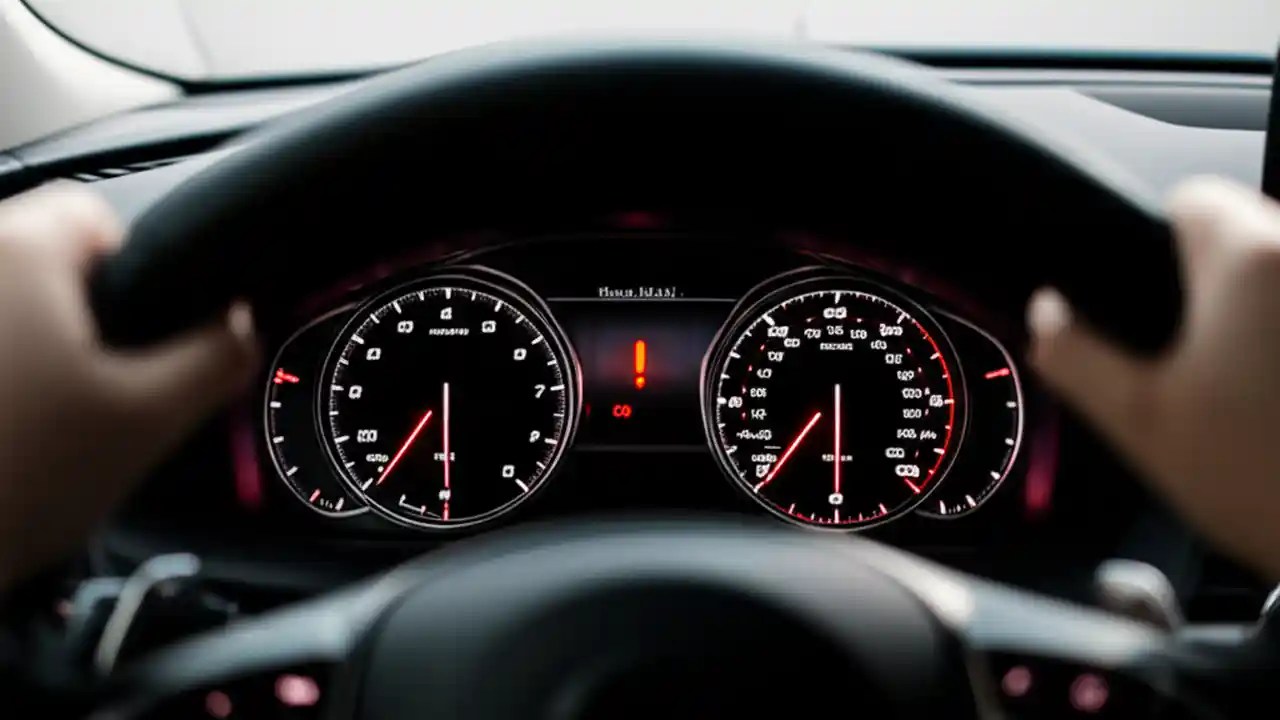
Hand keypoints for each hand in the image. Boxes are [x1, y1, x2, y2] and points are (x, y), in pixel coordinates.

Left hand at [0, 184, 256, 588]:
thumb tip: (247, 326)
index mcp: (20, 251)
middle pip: (47, 265)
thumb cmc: (18, 476)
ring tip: (46, 424)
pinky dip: (8, 378)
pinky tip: (8, 435)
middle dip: (83, 321)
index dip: (139, 270)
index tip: (143, 334)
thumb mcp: (150, 419)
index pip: (96, 216)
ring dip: (36, 353)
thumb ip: (217, 357)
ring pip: (11, 312)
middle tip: (100, 394)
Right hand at [1029, 176, 1279, 580]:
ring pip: (1279, 277)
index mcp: (1245, 262)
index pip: (1191, 200)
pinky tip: (1279, 403)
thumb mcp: (1141, 425)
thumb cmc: (1266, 486)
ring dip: (1262, 316)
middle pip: (1244, 235)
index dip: (1158, 246)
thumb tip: (1044, 316)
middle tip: (1201, 368)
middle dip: (1214, 291)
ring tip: (1254, 396)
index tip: (1157, 302)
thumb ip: (1077, 356)